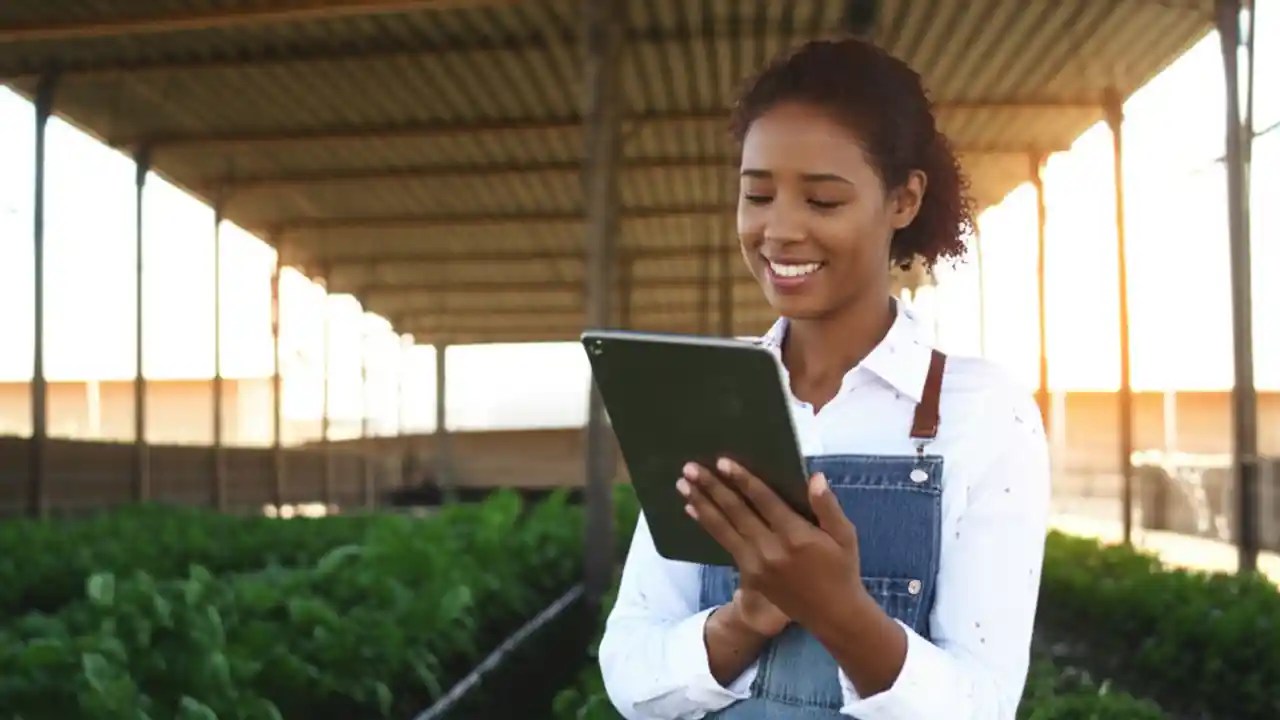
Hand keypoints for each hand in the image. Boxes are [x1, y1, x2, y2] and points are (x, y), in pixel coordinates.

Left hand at [676, 458, 864, 629]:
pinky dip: (707, 525)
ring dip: (701, 504)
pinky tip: (692, 509)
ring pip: (723, 528)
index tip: (723, 462)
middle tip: (690, 468)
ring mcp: (756, 563)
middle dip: (711, 487)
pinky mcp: (749, 573)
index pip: (764, 501)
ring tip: (683, 484)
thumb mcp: (845, 536)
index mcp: (796, 535)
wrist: (832, 615)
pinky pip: (724, 543)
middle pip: (736, 512)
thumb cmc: (841, 569)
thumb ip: (827, 506)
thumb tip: (815, 477)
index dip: (742, 480)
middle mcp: (771, 549)